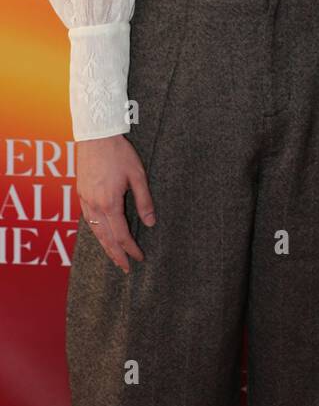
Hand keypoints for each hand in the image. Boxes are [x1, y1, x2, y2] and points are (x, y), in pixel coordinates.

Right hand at [76, 135, 155, 273]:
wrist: (96, 137)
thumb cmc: (119, 153)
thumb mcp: (137, 175)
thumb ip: (144, 201)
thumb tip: (150, 223)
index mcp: (109, 203)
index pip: (121, 235)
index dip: (131, 249)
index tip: (140, 258)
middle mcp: (94, 206)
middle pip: (106, 239)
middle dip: (116, 255)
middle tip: (125, 269)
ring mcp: (85, 201)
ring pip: (95, 231)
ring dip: (105, 246)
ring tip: (114, 257)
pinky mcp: (81, 194)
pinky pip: (88, 220)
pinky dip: (96, 232)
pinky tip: (102, 235)